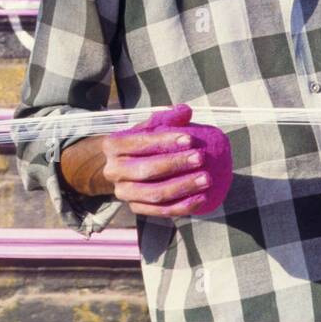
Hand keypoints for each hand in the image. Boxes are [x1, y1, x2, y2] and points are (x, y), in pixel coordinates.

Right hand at [61, 105, 232, 218]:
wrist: (119, 166)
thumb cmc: (139, 142)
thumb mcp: (147, 126)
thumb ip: (165, 118)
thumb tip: (186, 111)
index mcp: (113, 146)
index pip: (140, 143)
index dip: (165, 141)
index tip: (190, 139)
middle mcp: (113, 171)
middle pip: (147, 170)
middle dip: (175, 164)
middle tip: (201, 158)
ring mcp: (123, 193)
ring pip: (154, 194)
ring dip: (182, 188)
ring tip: (207, 179)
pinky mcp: (135, 208)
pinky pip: (160, 211)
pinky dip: (182, 207)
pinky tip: (203, 198)